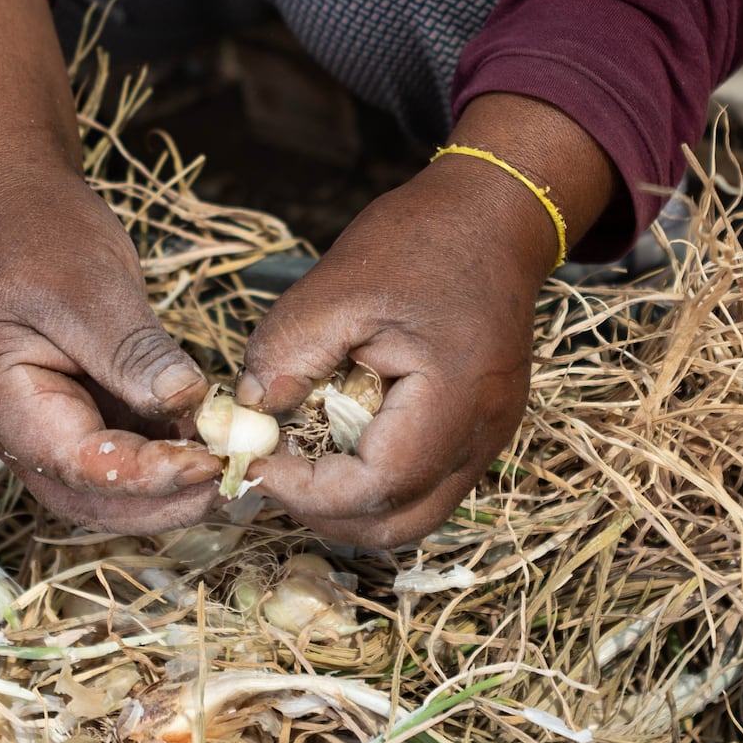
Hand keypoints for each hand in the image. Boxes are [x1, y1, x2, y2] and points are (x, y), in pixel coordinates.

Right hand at [0, 0, 219, 531]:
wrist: (8, 198)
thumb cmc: (34, 231)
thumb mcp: (87, 285)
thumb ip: (131, 352)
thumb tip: (188, 404)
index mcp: (3, 402)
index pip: (80, 467)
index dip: (147, 477)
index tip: (211, 465)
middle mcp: (19, 430)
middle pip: (92, 500)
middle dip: (164, 503)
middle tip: (235, 487)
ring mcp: (47, 426)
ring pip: (110, 488)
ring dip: (169, 489)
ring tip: (234, 470)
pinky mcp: (79, 411)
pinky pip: (123, 452)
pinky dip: (166, 455)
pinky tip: (214, 440)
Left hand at [240, 94, 618, 546]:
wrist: (495, 216)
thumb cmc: (421, 240)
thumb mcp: (336, 286)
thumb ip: (287, 354)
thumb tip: (247, 416)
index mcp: (455, 396)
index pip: (377, 487)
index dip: (307, 490)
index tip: (257, 462)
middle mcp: (482, 435)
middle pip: (398, 526)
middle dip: (323, 513)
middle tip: (270, 472)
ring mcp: (487, 440)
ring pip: (413, 516)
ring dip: (348, 505)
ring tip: (300, 459)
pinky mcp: (478, 434)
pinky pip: (424, 486)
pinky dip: (373, 483)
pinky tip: (337, 440)